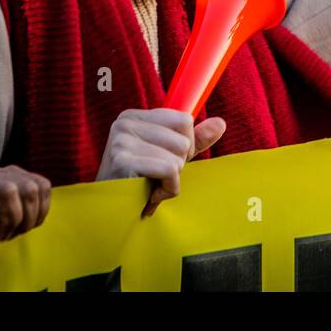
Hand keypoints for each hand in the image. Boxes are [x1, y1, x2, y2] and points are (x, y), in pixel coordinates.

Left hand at [0, 165, 51, 240]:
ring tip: (22, 229)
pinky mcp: (21, 174)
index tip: (1, 237)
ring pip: (39, 187)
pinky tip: (30, 220)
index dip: (12, 217)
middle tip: (13, 235)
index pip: (7, 191)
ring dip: (36, 214)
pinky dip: (43, 206)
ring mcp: (7, 171)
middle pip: (28, 189)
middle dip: (26, 219)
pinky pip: (44, 186)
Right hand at [95, 107, 225, 216]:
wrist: (109, 214)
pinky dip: (166, 189)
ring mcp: (121, 140)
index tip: (163, 161)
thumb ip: (193, 140)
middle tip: (153, 177)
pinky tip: (148, 195)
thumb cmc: (139, 184)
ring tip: (149, 186)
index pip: (184, 119)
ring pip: (177, 157)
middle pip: (183, 140)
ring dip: (170, 180)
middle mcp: (125, 123)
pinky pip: (169, 171)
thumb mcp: (168, 157)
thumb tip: (221, 123)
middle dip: (176, 165)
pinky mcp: (123, 160)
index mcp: (135, 116)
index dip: (184, 146)